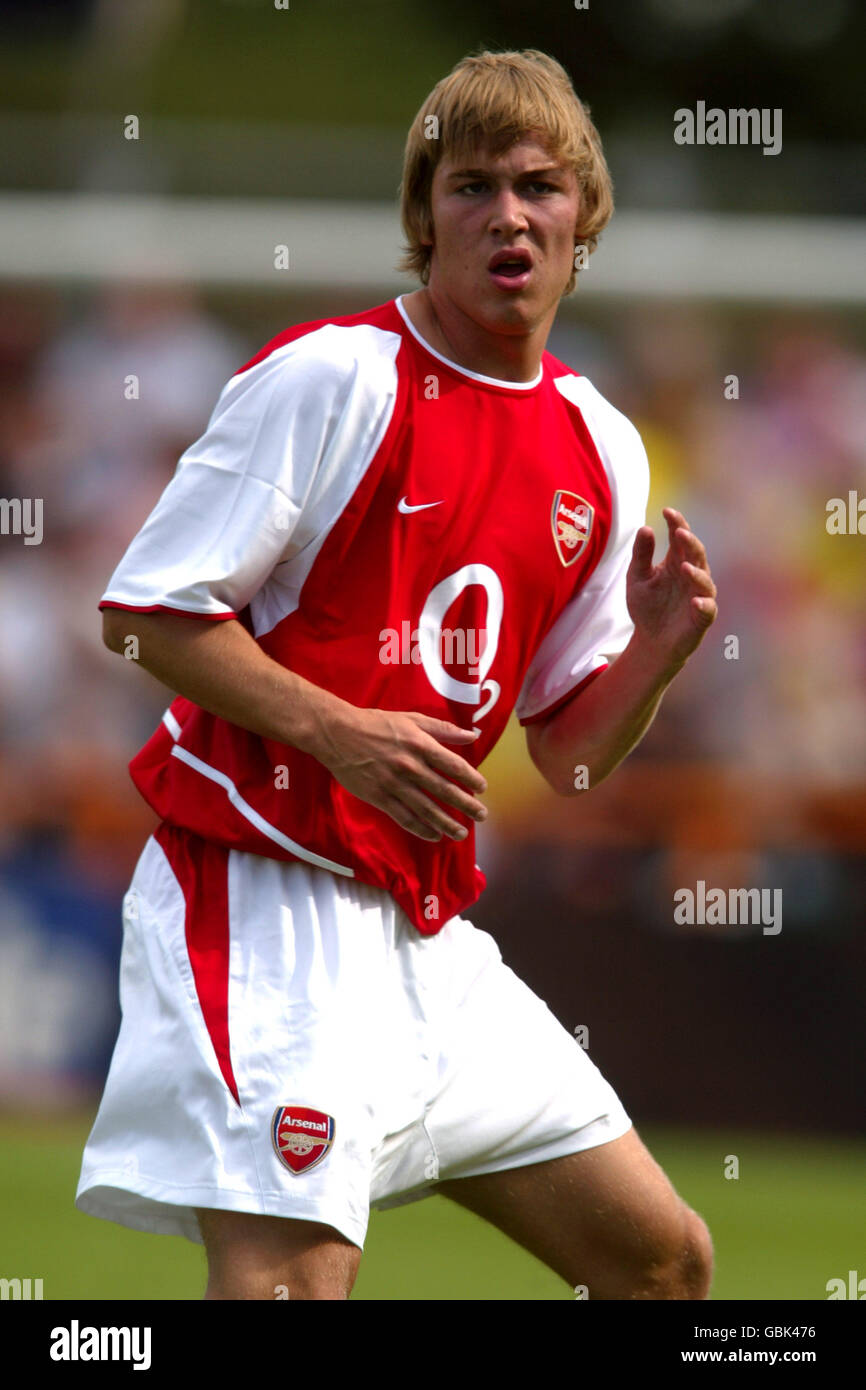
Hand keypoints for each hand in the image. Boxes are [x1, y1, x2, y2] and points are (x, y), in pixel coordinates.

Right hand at [312, 706, 487, 842]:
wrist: (338, 734)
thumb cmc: (376, 724)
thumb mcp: (411, 719)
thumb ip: (443, 728)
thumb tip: (472, 735)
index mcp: (420, 744)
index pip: (453, 765)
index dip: (471, 779)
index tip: (482, 788)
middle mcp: (410, 766)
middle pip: (444, 790)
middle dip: (466, 805)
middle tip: (481, 816)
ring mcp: (394, 784)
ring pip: (426, 809)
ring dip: (447, 823)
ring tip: (461, 833)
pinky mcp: (379, 797)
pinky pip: (404, 817)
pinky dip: (421, 829)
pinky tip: (434, 836)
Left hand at [626, 507, 717, 671]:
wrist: (651, 641)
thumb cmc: (647, 606)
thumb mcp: (638, 578)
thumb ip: (641, 555)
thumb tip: (645, 527)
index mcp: (677, 561)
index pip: (680, 538)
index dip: (676, 523)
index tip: (666, 510)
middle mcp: (692, 575)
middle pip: (696, 554)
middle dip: (690, 542)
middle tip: (679, 532)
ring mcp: (699, 595)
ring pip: (704, 581)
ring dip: (696, 573)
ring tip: (683, 567)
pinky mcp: (702, 618)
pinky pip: (707, 610)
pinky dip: (703, 605)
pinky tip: (695, 602)